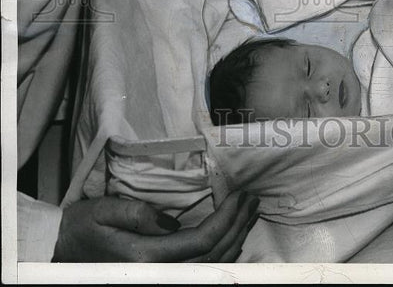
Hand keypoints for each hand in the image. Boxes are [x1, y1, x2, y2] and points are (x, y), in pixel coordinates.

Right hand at [53, 191, 258, 262]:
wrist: (61, 248)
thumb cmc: (82, 226)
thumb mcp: (104, 210)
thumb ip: (138, 214)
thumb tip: (171, 221)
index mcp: (147, 257)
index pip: (202, 241)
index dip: (227, 219)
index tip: (240, 195)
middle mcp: (158, 272)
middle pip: (213, 256)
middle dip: (238, 226)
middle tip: (252, 200)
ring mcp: (160, 276)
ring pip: (210, 265)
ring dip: (234, 238)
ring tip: (248, 213)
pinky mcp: (159, 273)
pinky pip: (199, 268)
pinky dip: (221, 251)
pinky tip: (230, 234)